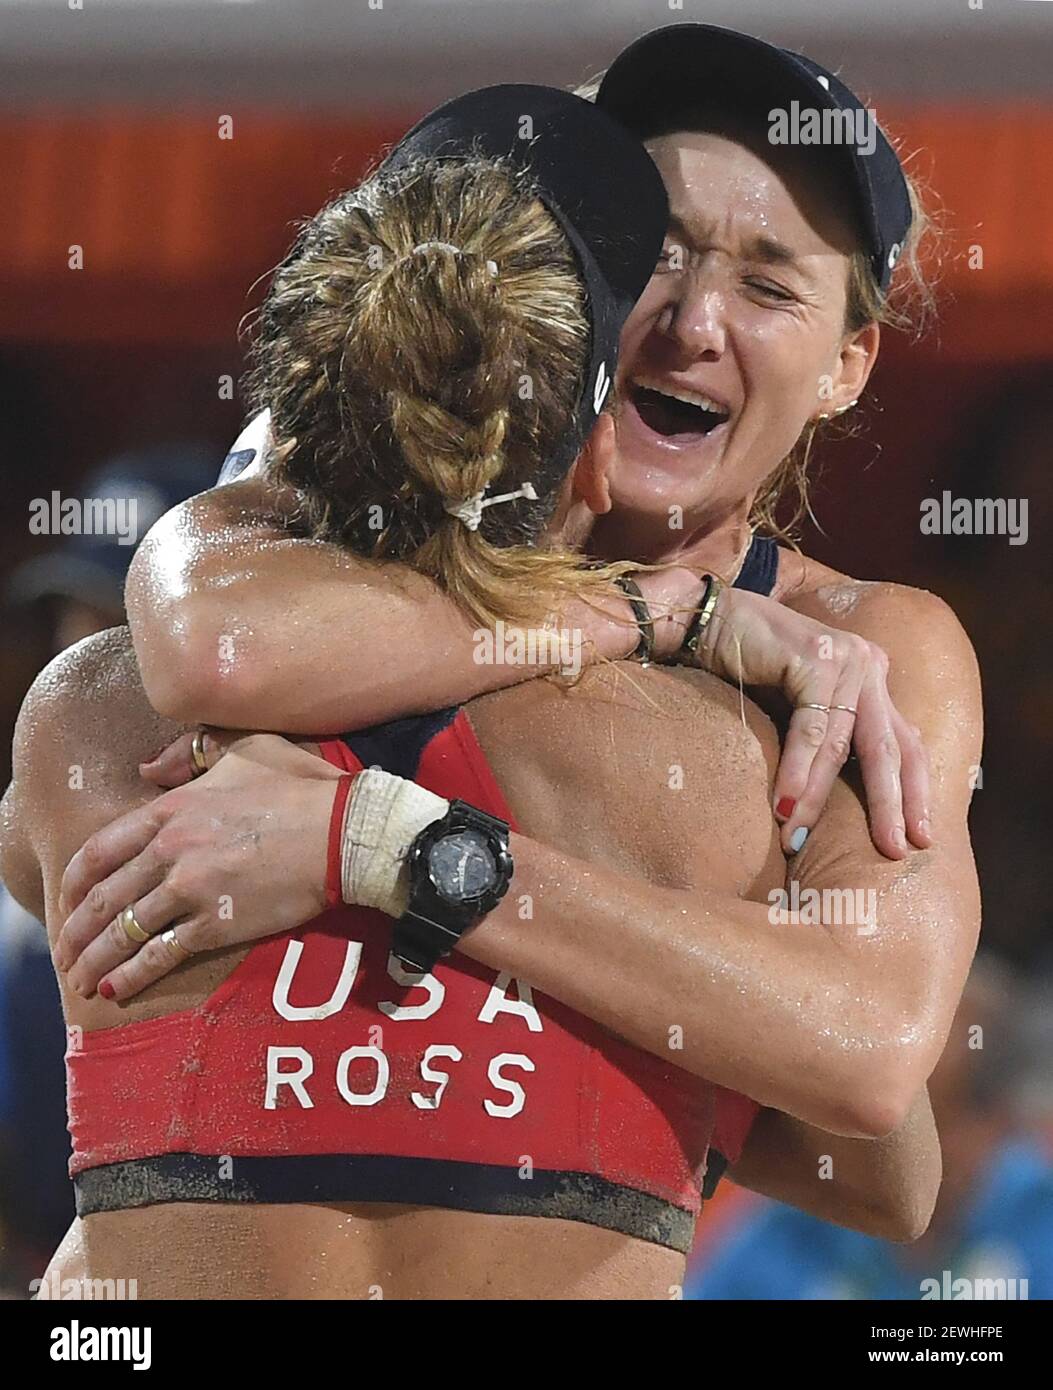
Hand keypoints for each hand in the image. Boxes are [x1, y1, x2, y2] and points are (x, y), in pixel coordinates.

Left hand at [55, 733, 343, 1001]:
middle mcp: (171, 850)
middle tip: (66, 950)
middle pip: (104, 896)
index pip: (102, 849)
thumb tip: (147, 770)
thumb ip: (191, 754)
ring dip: (97, 959)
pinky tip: (118, 988)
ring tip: (83, 980)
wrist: (344, 831)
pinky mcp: (216, 923)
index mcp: (172, 808)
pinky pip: (162, 953)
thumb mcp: (244, 747)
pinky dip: (134, 974)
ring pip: (125, 930)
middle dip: (77, 929)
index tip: (67, 898)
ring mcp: (191, 889)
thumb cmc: (301, 786)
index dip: (76, 880)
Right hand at [701, 586, 930, 859]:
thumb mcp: (799, 708)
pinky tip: (785, 802)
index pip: (906, 743)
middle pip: (890, 747)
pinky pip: (811, 728)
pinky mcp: (816, 658)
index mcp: (873, 679)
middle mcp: (869, 666)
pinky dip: (798, 769)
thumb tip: (835, 804)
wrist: (708, 620)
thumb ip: (827, 737)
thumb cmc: (749, 668)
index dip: (914, 792)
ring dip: (819, 797)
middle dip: (891, 803)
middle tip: (894, 849)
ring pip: (844, 743)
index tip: (920, 838)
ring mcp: (846, 659)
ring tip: (798, 836)